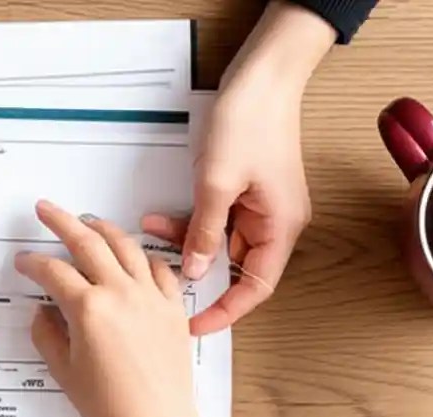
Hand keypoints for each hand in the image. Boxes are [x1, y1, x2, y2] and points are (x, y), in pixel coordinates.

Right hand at [15, 201, 202, 416]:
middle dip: (62, 221)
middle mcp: (120, 293)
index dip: (33, 263)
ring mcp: (150, 297)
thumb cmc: (109, 404)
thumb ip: (47, 334)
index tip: (23, 261)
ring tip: (89, 221)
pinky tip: (133, 254)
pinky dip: (143, 256)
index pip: (53, 272)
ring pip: (126, 246)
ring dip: (103, 228)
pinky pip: (159, 268)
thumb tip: (42, 311)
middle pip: (87, 242)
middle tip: (46, 209)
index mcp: (88, 309)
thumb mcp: (64, 370)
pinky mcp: (173, 308)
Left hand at [145, 0, 334, 333]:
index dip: (225, 311)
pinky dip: (190, 221)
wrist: (263, 76)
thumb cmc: (251, 121)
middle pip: (235, 267)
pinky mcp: (245, 192)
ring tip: (151, 233)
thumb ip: (204, 231)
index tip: (194, 325)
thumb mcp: (217, 182)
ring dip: (186, 241)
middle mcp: (276, 224)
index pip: (255, 288)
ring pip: (220, 243)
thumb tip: (193, 270)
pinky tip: (161, 216)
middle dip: (195, 270)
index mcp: (281, 228)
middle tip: (158, 282)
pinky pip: (216, 219)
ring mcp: (261, 208)